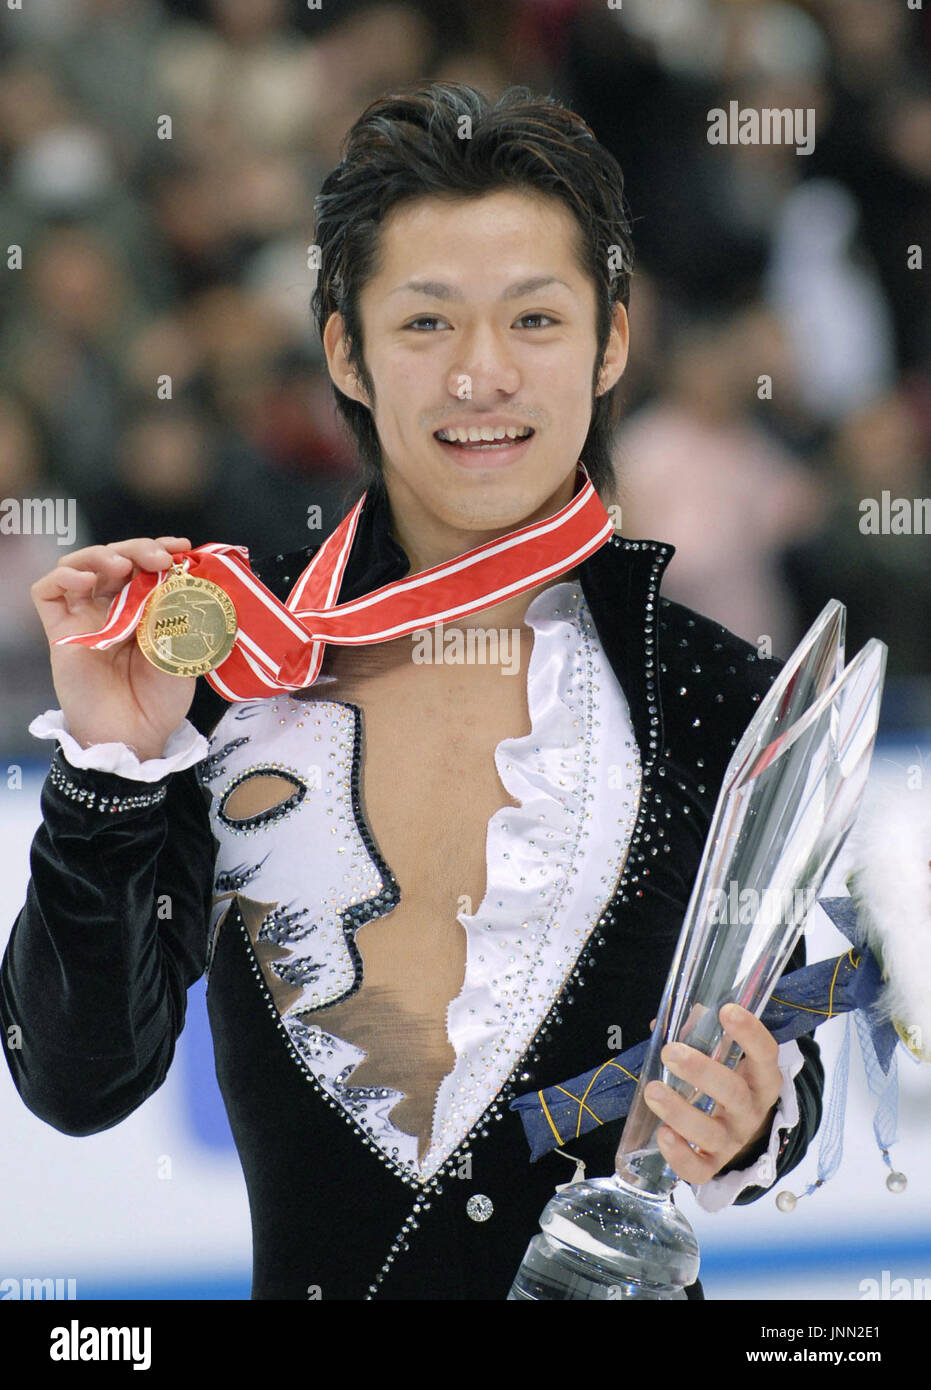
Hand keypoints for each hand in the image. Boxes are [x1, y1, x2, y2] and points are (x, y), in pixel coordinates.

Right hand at [31, 536, 196, 760]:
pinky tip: (88, 581)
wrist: (134, 737)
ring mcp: (85, 618)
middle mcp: (113, 608)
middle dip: (138, 548)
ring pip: (80, 565)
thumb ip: (179, 616)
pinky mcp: (61, 632)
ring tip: (124, 566)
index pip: (146, 564)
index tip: (182, 547)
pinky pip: (48, 592)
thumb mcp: (183, 652)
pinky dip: (65, 576)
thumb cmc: (160, 701)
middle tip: (159, 557)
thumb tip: (181, 577)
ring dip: (101, 555)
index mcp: (144, 609)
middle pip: (114, 558)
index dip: (161, 548)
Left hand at [643, 1003, 781, 1184]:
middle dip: (702, 1072)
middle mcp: (752, 1111)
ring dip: (680, 1111)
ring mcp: (734, 1140)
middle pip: (735, 1094)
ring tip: (652, 1091)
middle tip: (670, 1052)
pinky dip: (680, 1155)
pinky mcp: (714, 1164)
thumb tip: (661, 1023)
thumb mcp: (724, 1056)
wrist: (742, 1133)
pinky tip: (662, 1134)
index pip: (765, 1054)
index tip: (727, 1011)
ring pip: (712, 1133)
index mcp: (762, 1078)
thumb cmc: (727, 1081)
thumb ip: (698, 1034)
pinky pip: (699, 1169)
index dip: (750, 1034)